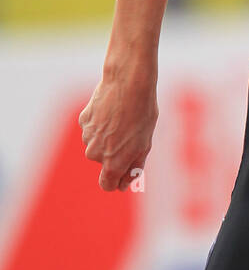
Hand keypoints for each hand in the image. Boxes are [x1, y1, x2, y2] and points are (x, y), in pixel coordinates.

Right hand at [78, 63, 158, 191]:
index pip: (107, 185)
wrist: (128, 83)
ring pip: (97, 145)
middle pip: (104, 162)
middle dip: (115, 154)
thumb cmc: (142, 114)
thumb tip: (124, 185)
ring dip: (108, 137)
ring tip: (123, 120)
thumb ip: (133, 168)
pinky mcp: (83, 121)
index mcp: (112, 163)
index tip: (124, 171)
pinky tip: (112, 111)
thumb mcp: (144, 144)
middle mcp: (95, 154)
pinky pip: (92, 129)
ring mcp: (87, 136)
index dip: (117, 180)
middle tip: (131, 134)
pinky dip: (101, 124)